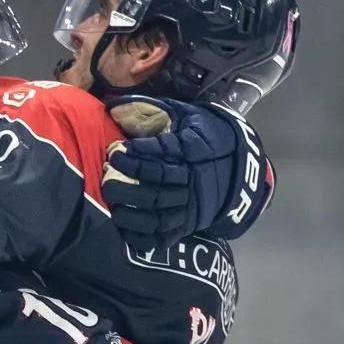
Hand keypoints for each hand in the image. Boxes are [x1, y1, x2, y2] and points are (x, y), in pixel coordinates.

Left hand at [101, 96, 271, 248]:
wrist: (238, 168)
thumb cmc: (205, 136)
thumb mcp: (187, 116)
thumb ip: (155, 110)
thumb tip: (114, 106)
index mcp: (193, 150)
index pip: (161, 153)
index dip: (136, 154)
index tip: (116, 152)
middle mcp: (192, 180)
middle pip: (155, 185)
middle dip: (127, 183)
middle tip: (106, 177)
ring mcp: (191, 206)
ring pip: (157, 214)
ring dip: (131, 212)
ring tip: (113, 205)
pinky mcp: (188, 225)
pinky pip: (164, 236)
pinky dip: (143, 237)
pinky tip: (125, 229)